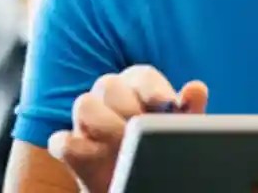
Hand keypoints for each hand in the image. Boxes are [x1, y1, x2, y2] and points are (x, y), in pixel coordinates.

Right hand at [47, 65, 208, 192]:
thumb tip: (195, 89)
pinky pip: (62, 141)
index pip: (142, 75)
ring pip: (84, 105)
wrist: (145, 184)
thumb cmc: (162, 152)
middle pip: (109, 84)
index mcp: (138, 88)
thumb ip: (189, 111)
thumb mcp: (179, 133)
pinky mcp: (72, 149)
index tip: (165, 105)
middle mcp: (110, 99)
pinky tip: (98, 159)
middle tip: (142, 129)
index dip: (153, 88)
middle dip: (127, 106)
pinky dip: (74, 147)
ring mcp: (88, 123)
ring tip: (123, 145)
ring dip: (104, 123)